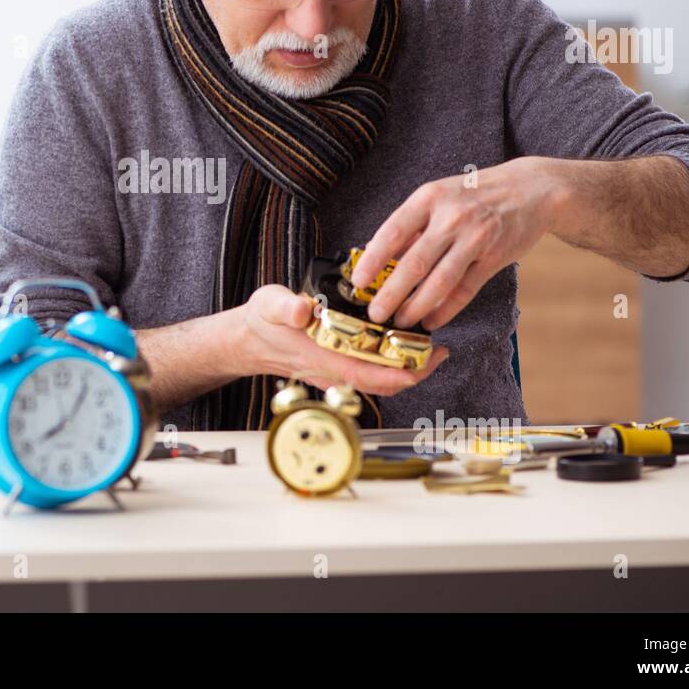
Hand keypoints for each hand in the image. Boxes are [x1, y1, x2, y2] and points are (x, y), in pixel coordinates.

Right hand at [233, 284, 448, 395]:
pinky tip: (400, 345)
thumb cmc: (262, 323)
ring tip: (428, 348)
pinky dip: (391, 364)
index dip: (400, 373)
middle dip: (416, 372)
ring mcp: (337, 372)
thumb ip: (285, 307)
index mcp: (322, 358)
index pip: (368, 374)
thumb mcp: (269, 305)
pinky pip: (371, 373)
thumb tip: (301, 311)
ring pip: (380, 381)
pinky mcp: (338, 367)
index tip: (424, 362)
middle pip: (384, 383)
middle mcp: (333, 371)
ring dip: (407, 369)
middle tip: (440, 352)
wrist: (248, 340)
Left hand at [352, 156, 563, 330]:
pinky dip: (446, 309)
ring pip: (440, 281)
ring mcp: (476, 238)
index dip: (372, 260)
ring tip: (400, 322)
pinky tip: (431, 320)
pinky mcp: (495, 257)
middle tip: (375, 313)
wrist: (532, 190)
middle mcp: (452, 217)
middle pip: (414, 263)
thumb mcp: (439, 197)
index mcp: (430, 198)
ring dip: (416, 306)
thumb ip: (411, 226)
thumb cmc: (475, 195)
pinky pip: (465, 289)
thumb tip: (377, 257)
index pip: (393, 232)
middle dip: (390, 294)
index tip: (357, 282)